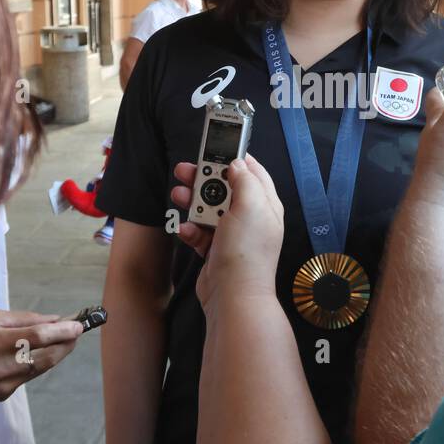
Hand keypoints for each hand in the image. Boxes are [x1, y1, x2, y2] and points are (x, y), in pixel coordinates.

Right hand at [0, 309, 82, 401]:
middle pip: (45, 356)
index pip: (38, 337)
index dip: (62, 331)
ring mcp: (2, 384)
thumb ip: (24, 319)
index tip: (78, 325)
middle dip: (65, 344)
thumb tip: (55, 320)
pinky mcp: (2, 394)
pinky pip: (28, 377)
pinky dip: (38, 364)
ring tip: (66, 341)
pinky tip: (44, 354)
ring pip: (40, 368)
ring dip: (56, 354)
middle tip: (77, 333)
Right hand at [169, 155, 283, 308]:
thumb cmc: (246, 251)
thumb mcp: (250, 205)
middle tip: (184, 171)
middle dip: (204, 179)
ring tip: (178, 195)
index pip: (253, 172)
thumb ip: (244, 180)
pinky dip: (190, 229)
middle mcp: (250, 219)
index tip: (216, 147)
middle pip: (225, 189)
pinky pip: (199, 232)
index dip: (235, 159)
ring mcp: (232, 235)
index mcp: (265, 205)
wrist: (233, 296)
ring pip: (208, 209)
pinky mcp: (215, 251)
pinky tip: (186, 230)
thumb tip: (237, 164)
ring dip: (192, 202)